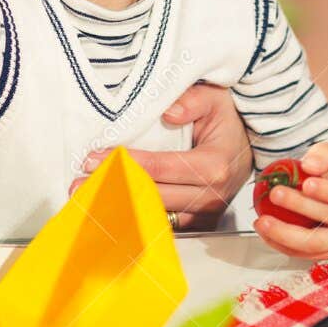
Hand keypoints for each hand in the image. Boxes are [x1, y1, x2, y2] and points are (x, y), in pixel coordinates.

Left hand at [72, 83, 252, 229]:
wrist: (250, 146)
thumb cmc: (228, 121)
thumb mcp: (216, 99)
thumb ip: (194, 101)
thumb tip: (169, 113)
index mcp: (213, 166)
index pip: (161, 168)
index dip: (125, 164)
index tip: (93, 159)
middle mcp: (210, 196)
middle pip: (152, 196)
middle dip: (112, 189)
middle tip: (77, 184)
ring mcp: (205, 214)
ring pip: (155, 217)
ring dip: (119, 210)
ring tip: (86, 202)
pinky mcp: (199, 224)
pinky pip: (163, 227)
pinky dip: (135, 221)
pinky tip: (108, 215)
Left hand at [255, 142, 327, 259]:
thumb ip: (322, 155)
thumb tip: (310, 164)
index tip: (306, 183)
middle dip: (300, 207)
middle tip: (275, 194)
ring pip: (315, 243)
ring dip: (285, 234)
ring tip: (263, 220)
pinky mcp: (325, 252)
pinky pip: (303, 253)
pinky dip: (281, 244)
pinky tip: (265, 231)